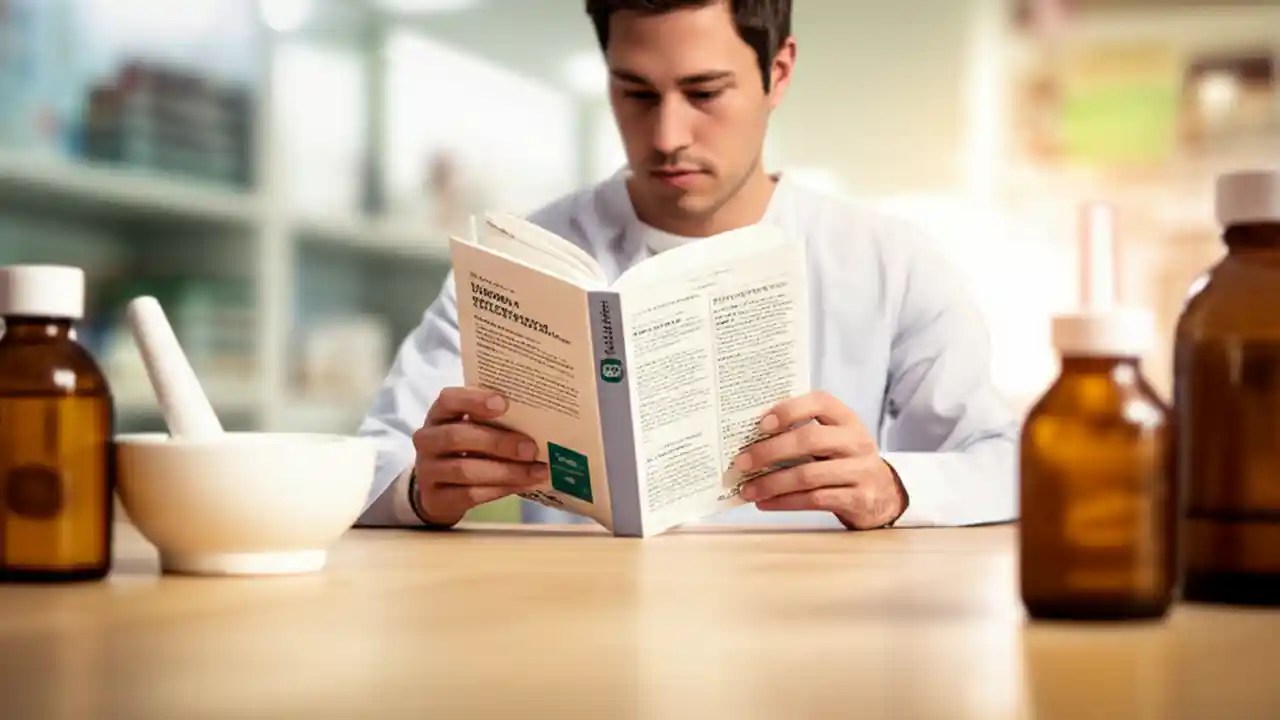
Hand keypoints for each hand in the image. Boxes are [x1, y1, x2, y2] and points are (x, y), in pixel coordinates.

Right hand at [412, 387, 548, 527]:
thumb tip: (539, 421)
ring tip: (536, 471)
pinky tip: (524, 485)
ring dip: (506, 471)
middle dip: (498, 442)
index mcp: (439, 414)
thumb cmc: (465, 448)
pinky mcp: (436, 499)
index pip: (449, 400)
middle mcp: (428, 440)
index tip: (503, 403)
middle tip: (530, 449)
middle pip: (457, 437)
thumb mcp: (473, 428)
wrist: (438, 488)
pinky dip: (501, 489)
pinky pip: (470, 494)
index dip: (474, 400)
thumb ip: (495, 421)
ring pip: (465, 470)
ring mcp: (428, 471)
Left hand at [733, 391, 907, 529]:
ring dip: (771, 483)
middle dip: (770, 451)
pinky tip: (766, 502)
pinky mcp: (858, 499)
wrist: (884, 494)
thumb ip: (802, 432)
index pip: (820, 402)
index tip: (761, 423)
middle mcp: (856, 442)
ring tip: (747, 490)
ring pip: (808, 475)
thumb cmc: (845, 460)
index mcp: (847, 419)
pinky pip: (815, 500)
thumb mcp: (834, 439)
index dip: (789, 410)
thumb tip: (750, 440)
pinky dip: (785, 502)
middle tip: (741, 462)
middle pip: (810, 440)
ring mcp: (860, 471)